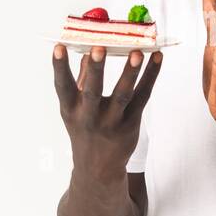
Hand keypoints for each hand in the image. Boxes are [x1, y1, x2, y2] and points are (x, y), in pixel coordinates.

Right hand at [53, 44, 161, 179]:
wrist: (98, 169)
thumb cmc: (84, 131)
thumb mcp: (74, 110)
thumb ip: (79, 81)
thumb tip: (85, 53)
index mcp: (71, 110)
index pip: (62, 86)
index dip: (59, 67)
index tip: (58, 47)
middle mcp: (90, 116)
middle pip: (93, 91)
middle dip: (95, 69)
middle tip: (98, 47)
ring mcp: (112, 122)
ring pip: (123, 95)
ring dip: (130, 73)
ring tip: (137, 53)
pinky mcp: (131, 123)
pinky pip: (142, 96)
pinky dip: (150, 76)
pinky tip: (156, 58)